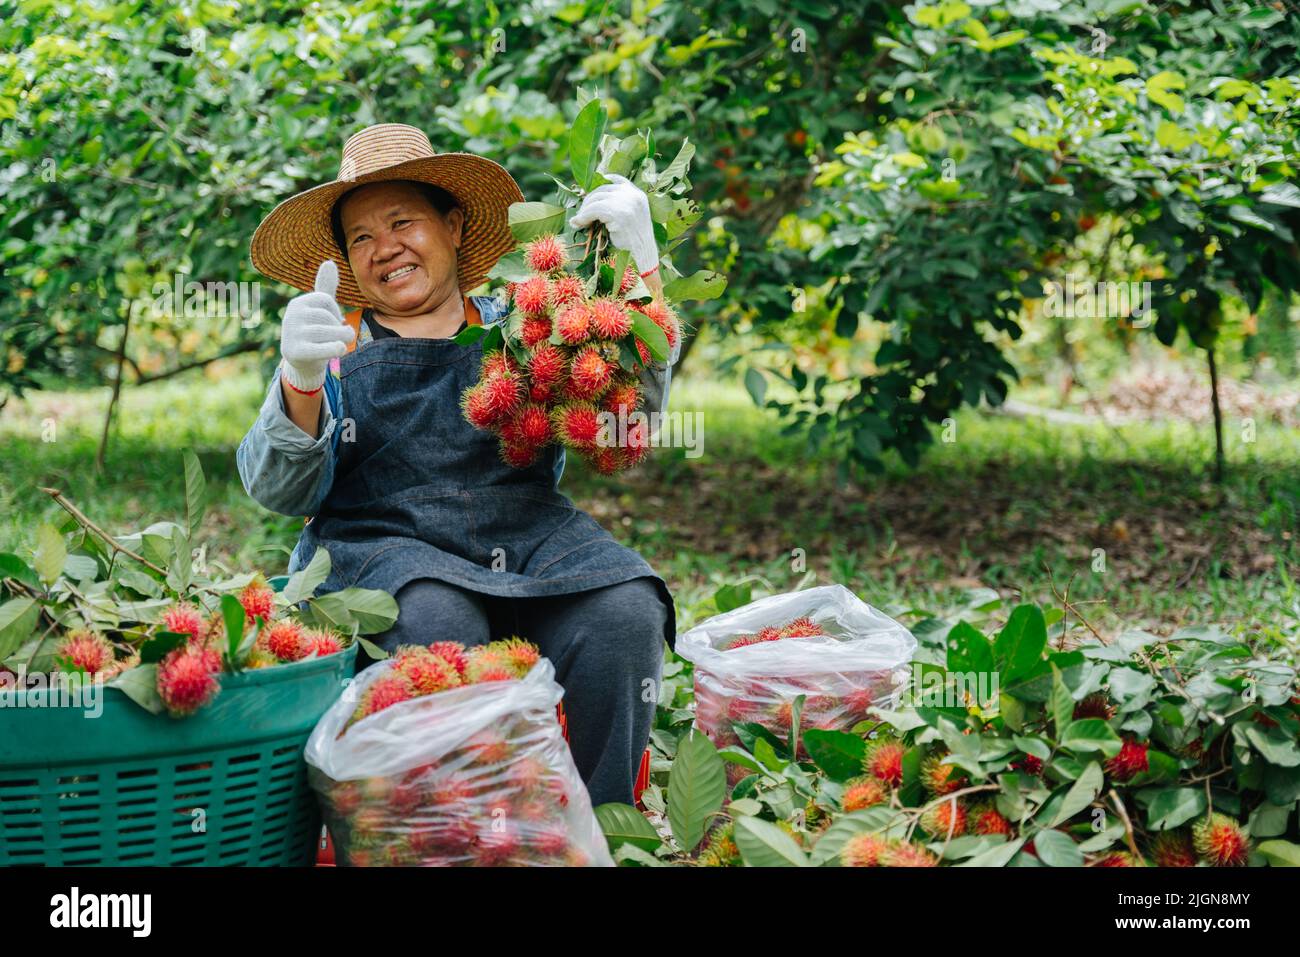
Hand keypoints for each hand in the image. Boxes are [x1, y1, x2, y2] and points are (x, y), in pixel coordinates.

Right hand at [279, 260, 354, 392]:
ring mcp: (292, 334)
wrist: (302, 363)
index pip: (326, 300)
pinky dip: (336, 349)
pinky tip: (341, 350)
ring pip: (331, 332)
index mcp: (297, 304)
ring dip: (343, 340)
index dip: (335, 312)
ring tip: (341, 345)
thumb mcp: (319, 309)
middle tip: (339, 337)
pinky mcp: (296, 352)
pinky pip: (324, 348)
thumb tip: (329, 262)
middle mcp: (291, 317)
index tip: (332, 322)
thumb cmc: (314, 332)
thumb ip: (325, 287)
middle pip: (328, 317)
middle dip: (340, 328)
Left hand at [570, 173, 658, 274]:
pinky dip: (583, 217)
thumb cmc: (635, 240)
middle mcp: (633, 195)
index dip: (602, 181)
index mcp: (638, 195)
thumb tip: (594, 200)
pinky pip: (594, 210)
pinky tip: (579, 223)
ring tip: (579, 221)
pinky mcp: (617, 213)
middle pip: (602, 190)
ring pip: (596, 200)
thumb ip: (620, 205)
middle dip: (588, 201)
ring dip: (584, 211)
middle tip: (580, 214)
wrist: (643, 254)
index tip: (591, 189)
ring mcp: (626, 203)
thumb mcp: (631, 217)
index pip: (618, 179)